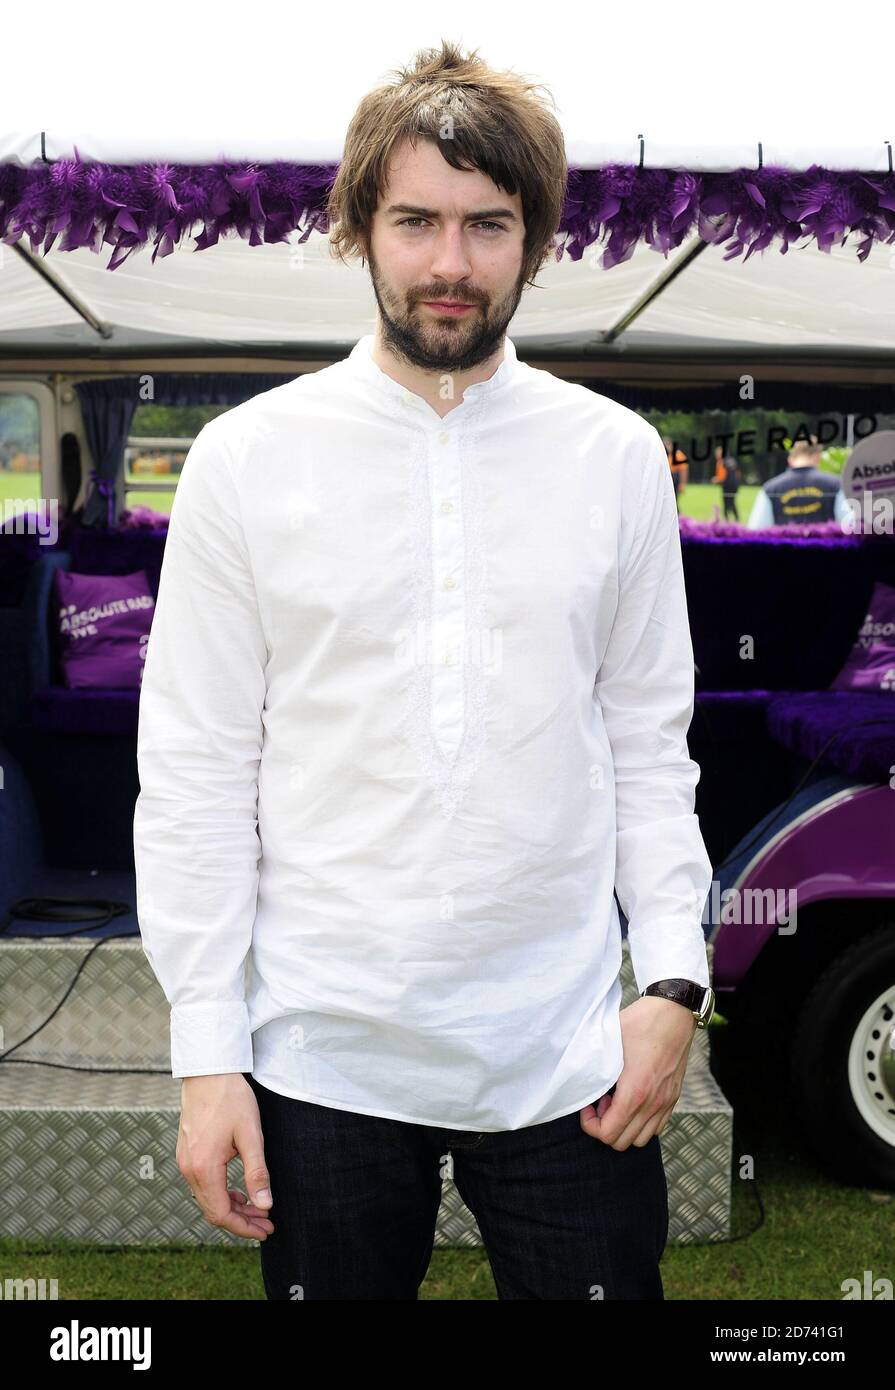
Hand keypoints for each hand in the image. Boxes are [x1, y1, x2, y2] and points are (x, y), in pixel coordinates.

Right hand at [177, 1073, 274, 1239]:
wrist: (208, 1072)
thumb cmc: (231, 1099)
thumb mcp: (251, 1135)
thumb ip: (257, 1172)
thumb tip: (265, 1205)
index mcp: (204, 1168)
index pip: (222, 1214)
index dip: (244, 1227)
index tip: (266, 1230)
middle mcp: (189, 1169)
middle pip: (213, 1211)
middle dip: (241, 1221)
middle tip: (266, 1224)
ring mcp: (185, 1162)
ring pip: (207, 1199)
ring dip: (232, 1208)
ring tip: (257, 1209)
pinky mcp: (186, 1153)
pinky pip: (202, 1185)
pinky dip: (221, 1194)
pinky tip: (238, 1192)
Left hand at [579, 995, 697, 1149]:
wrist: (673, 1012)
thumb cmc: (640, 1023)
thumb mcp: (609, 1042)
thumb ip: (592, 1065)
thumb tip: (574, 1078)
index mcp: (635, 1091)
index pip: (608, 1134)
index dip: (590, 1124)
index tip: (588, 1104)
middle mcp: (653, 1103)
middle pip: (622, 1142)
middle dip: (605, 1126)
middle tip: (601, 1101)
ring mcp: (666, 1102)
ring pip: (641, 1139)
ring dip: (624, 1126)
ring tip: (617, 1101)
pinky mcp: (674, 1097)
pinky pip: (656, 1127)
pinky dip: (641, 1122)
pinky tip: (633, 1099)